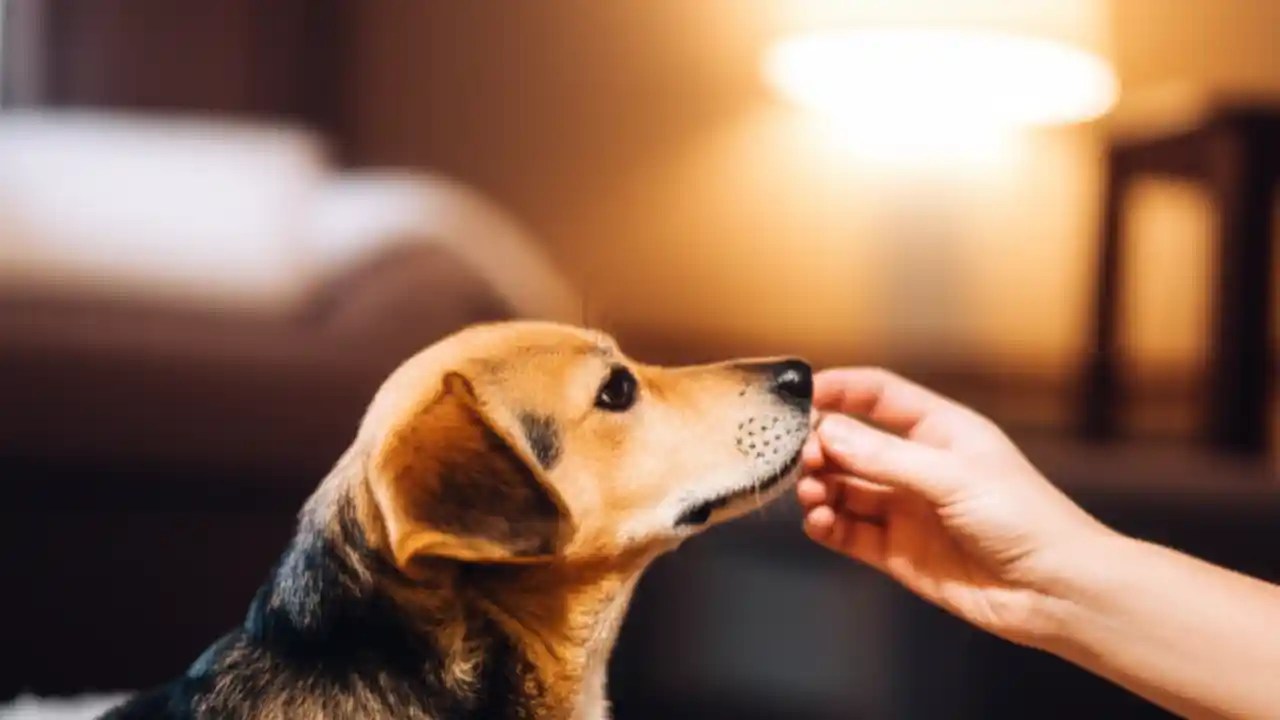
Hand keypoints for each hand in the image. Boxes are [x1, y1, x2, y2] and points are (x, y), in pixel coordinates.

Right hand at [797, 368, 1115, 647]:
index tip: (799, 396)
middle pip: (852, 443)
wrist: (1057, 591)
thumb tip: (827, 431)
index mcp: (940, 430)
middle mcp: (918, 466)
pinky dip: (827, 524)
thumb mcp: (952, 476)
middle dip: (821, 446)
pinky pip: (850, 531)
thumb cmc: (1024, 519)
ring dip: (820, 487)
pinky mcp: (899, 552)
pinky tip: (819, 521)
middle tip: (800, 458)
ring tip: (811, 493)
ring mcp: (906, 509)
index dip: (839, 389)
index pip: (878, 395)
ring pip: (846, 488)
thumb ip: (885, 456)